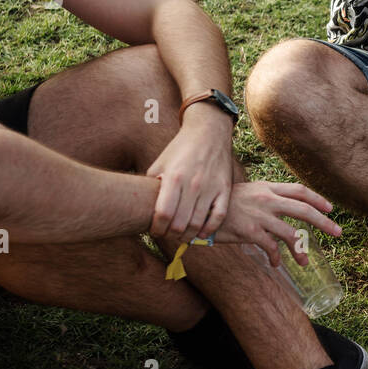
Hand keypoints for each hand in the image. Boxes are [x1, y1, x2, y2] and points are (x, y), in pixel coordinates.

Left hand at [146, 108, 235, 243]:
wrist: (208, 132)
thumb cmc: (180, 148)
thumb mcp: (160, 162)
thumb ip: (152, 183)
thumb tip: (143, 204)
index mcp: (173, 177)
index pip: (163, 214)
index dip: (157, 229)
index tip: (155, 231)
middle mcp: (192, 184)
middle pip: (180, 223)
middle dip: (170, 235)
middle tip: (167, 235)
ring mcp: (210, 187)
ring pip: (198, 224)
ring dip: (188, 236)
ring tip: (181, 236)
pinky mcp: (224, 189)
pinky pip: (218, 217)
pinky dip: (210, 230)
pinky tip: (201, 233)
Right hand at [214, 180, 342, 267]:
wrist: (196, 210)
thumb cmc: (221, 204)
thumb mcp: (246, 193)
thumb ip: (265, 197)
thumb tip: (282, 208)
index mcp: (267, 188)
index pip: (299, 190)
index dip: (317, 199)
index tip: (330, 208)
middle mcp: (266, 199)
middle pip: (303, 209)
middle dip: (323, 222)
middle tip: (338, 232)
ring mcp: (259, 215)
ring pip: (290, 233)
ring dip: (300, 250)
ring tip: (305, 262)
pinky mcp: (249, 231)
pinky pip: (271, 247)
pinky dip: (276, 257)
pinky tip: (276, 264)